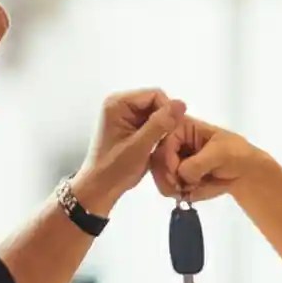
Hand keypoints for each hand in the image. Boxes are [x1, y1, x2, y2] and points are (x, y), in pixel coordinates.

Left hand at [72, 88, 185, 213]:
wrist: (99, 188)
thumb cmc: (114, 169)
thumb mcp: (140, 146)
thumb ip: (160, 124)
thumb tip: (181, 104)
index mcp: (117, 103)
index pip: (154, 94)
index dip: (168, 111)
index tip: (172, 132)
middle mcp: (119, 103)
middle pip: (156, 102)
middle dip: (165, 120)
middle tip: (167, 141)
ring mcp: (124, 114)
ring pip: (156, 113)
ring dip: (162, 128)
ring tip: (160, 145)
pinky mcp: (129, 124)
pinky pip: (151, 122)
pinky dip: (158, 133)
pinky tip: (156, 146)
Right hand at [150, 115, 266, 201]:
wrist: (247, 174)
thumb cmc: (237, 155)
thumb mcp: (220, 153)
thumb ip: (197, 163)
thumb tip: (181, 176)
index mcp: (183, 127)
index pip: (163, 140)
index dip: (167, 158)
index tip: (178, 172)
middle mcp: (175, 142)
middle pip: (156, 159)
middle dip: (167, 176)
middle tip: (181, 187)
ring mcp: (175, 161)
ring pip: (160, 176)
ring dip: (173, 187)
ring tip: (190, 190)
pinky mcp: (179, 178)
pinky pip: (170, 188)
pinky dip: (180, 194)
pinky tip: (192, 193)